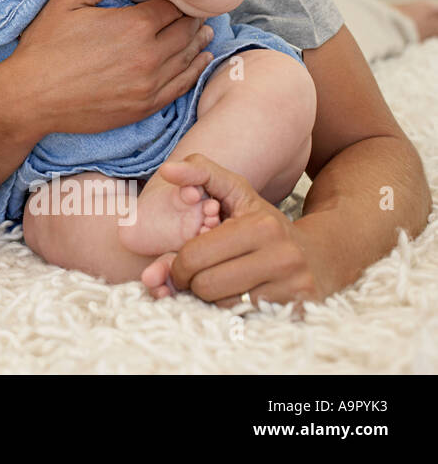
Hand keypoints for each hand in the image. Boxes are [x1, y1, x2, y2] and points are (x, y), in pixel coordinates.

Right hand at [5, 0, 213, 136]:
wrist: (31, 96)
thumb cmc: (45, 45)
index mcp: (134, 25)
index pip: (171, 7)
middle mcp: (150, 55)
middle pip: (185, 32)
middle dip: (191, 20)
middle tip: (195, 13)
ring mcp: (150, 84)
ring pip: (188, 58)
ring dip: (199, 43)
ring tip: (205, 33)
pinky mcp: (145, 106)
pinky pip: (181, 86)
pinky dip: (195, 71)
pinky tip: (201, 61)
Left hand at [162, 155, 327, 308]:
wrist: (322, 256)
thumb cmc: (266, 224)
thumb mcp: (238, 191)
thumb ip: (201, 173)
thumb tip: (168, 170)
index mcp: (261, 226)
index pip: (194, 256)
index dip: (178, 263)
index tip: (181, 262)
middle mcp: (283, 258)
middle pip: (206, 285)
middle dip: (193, 282)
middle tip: (197, 276)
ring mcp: (294, 288)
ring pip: (223, 306)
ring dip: (213, 298)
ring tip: (222, 282)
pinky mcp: (298, 312)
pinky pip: (243, 319)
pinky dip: (233, 309)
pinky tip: (240, 294)